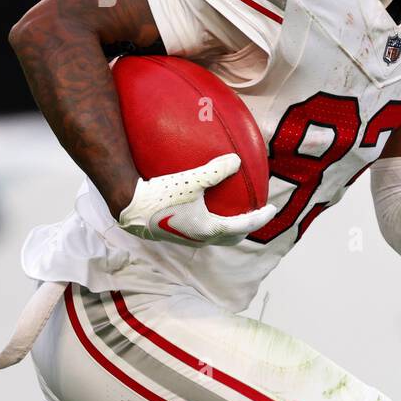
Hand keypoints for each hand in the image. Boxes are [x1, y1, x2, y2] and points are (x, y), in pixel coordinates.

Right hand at [117, 153, 275, 246]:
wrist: (128, 207)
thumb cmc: (159, 194)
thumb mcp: (190, 180)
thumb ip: (215, 171)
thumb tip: (237, 161)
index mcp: (209, 230)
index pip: (244, 227)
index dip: (261, 218)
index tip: (272, 210)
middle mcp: (200, 239)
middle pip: (231, 238)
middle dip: (246, 228)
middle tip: (255, 214)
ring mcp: (186, 238)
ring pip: (215, 236)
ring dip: (228, 226)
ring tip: (233, 211)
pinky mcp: (174, 233)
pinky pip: (200, 229)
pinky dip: (211, 220)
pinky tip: (202, 203)